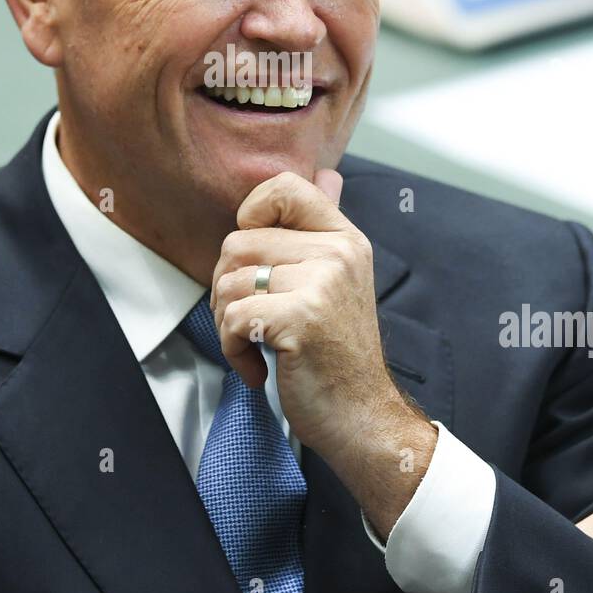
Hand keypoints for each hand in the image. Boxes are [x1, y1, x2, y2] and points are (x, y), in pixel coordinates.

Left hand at [210, 169, 434, 485]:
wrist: (363, 417)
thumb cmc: (340, 355)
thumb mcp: (341, 279)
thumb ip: (325, 227)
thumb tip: (326, 174)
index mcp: (344, 238)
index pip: (283, 187)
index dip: (251, 216)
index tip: (257, 260)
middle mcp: (337, 253)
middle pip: (237, 242)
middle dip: (228, 289)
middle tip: (253, 322)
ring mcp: (322, 283)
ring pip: (228, 281)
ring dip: (228, 323)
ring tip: (259, 345)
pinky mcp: (301, 318)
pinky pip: (233, 317)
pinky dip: (233, 349)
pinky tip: (259, 366)